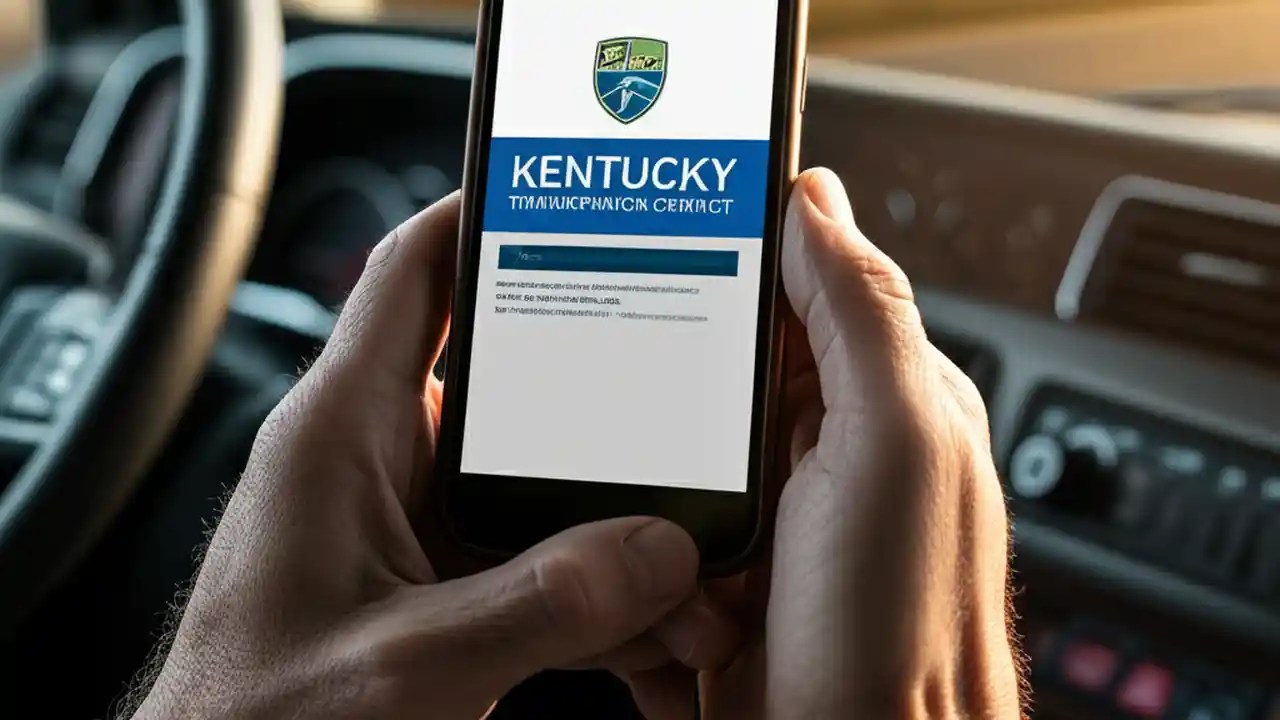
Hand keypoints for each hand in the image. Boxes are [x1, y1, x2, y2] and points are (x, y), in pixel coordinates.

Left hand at [130, 194, 737, 719]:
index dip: (483, 216)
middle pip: (508, 383)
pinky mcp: (430, 589)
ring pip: (534, 484)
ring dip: (612, 517)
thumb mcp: (402, 667)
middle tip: (689, 397)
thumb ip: (535, 609)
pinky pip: (530, 559)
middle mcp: (375, 465)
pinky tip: (650, 621)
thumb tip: (657, 552)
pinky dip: (592, 585)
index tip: (568, 192)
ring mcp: (406, 530)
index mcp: (338, 434)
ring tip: (689, 548)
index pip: (409, 279)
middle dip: (605, 400)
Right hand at [630, 169, 1022, 718]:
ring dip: (650, 483)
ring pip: (672, 451)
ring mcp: (776, 521)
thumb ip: (863, 316)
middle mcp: (832, 454)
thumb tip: (816, 200)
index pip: (801, 289)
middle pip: (717, 369)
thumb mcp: (894, 445)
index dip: (733, 258)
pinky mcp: (724, 579)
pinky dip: (637, 547)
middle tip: (635, 402)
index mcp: (884, 402)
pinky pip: (653, 529)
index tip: (661, 236)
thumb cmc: (898, 635)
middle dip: (672, 387)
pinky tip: (654, 578)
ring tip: (676, 539)